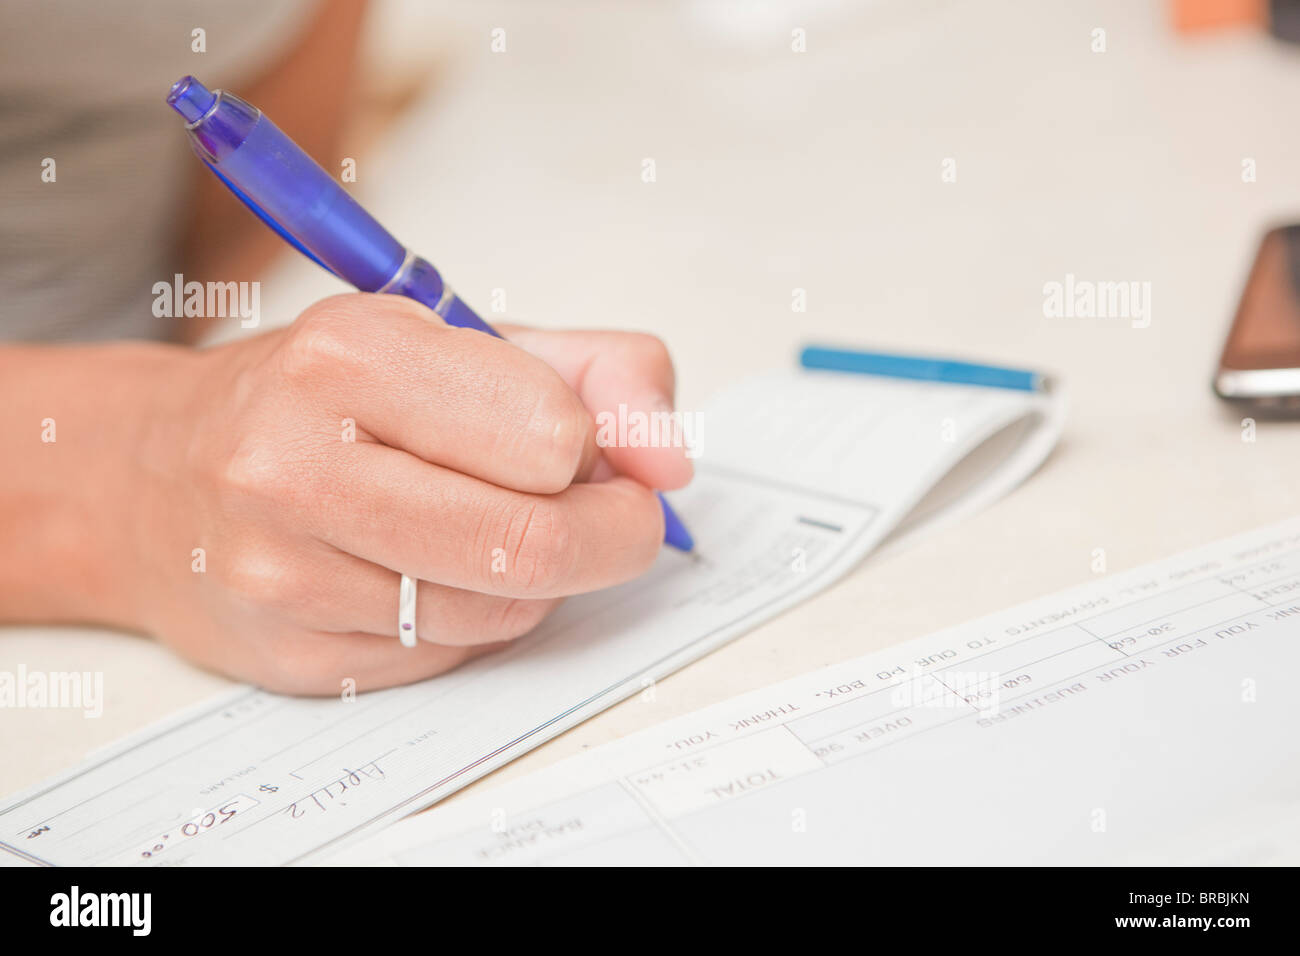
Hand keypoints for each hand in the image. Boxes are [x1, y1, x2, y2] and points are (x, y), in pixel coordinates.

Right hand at [128, 293, 692, 693]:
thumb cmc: (329, 399)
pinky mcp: (292, 657)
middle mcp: (297, 463)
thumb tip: (672, 459)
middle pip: (532, 544)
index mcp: (350, 354)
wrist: (160, 475)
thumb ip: (601, 373)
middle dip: (608, 536)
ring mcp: (284, 571)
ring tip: (492, 525)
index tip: (589, 451)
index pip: (552, 440)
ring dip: (536, 578)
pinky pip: (450, 657)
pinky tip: (427, 570)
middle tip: (612, 516)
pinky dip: (473, 618)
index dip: (598, 452)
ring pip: (501, 612)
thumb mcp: (466, 339)